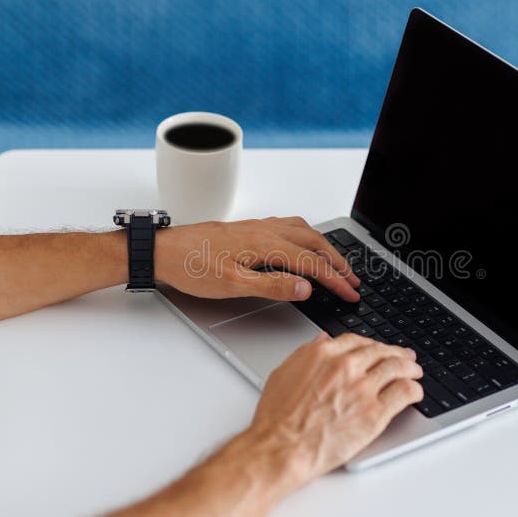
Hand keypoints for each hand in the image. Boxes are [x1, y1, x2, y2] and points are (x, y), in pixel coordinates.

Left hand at [154, 216, 359, 301]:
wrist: (163, 250)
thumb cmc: (191, 267)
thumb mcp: (233, 285)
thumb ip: (273, 286)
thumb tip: (306, 287)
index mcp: (266, 244)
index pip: (313, 263)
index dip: (336, 279)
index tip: (350, 293)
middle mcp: (265, 230)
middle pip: (315, 242)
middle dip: (338, 261)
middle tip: (353, 279)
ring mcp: (257, 227)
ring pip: (304, 230)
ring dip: (325, 246)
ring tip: (337, 262)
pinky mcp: (249, 228)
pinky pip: (289, 226)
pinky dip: (307, 235)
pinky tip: (304, 243)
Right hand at [248, 332, 423, 484]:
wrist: (281, 448)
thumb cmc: (277, 418)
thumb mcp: (285, 372)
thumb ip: (307, 354)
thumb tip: (321, 341)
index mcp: (323, 354)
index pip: (357, 341)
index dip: (371, 345)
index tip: (377, 350)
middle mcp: (346, 366)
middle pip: (381, 351)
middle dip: (395, 353)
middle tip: (404, 357)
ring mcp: (362, 388)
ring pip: (398, 367)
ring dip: (410, 367)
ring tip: (415, 372)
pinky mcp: (375, 413)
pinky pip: (404, 393)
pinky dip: (414, 390)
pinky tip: (415, 392)